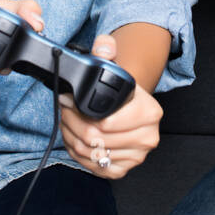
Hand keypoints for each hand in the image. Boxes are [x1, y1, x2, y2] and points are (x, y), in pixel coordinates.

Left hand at [57, 33, 161, 178]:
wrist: (130, 109)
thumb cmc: (121, 92)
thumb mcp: (114, 66)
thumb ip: (106, 50)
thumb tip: (103, 44)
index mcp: (150, 113)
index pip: (105, 123)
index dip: (78, 111)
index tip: (68, 100)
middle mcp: (147, 138)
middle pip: (95, 139)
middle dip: (71, 123)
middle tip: (64, 110)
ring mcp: (136, 157)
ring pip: (89, 153)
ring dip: (71, 137)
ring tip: (68, 122)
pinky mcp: (123, 170)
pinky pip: (93, 167)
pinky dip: (78, 154)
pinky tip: (76, 138)